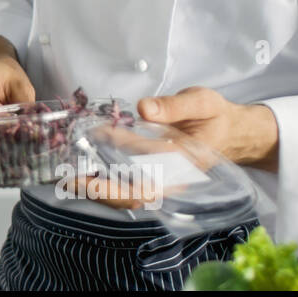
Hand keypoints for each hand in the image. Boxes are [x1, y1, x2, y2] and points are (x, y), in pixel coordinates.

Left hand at [72, 87, 279, 208]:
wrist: (230, 131)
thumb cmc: (215, 116)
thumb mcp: (201, 102)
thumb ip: (173, 106)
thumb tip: (144, 108)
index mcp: (185, 163)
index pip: (146, 170)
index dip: (117, 168)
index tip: (92, 157)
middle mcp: (172, 178)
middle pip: (133, 194)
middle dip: (100, 190)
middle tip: (67, 180)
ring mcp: (162, 180)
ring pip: (128, 193)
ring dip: (98, 188)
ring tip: (66, 179)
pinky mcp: (154, 175)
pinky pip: (128, 184)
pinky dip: (105, 180)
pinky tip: (82, 172)